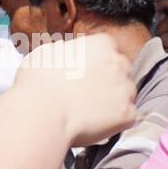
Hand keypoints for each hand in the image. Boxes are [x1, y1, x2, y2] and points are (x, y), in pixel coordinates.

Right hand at [15, 33, 135, 146]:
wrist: (43, 113)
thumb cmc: (38, 83)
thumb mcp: (45, 54)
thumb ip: (62, 50)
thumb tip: (62, 51)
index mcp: (101, 44)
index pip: (108, 48)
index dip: (97, 62)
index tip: (85, 73)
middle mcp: (119, 63)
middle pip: (122, 70)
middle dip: (110, 80)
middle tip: (89, 93)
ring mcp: (126, 89)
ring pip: (128, 94)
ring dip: (115, 100)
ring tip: (92, 111)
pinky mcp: (127, 114)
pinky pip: (128, 117)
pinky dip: (117, 122)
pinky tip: (98, 124)